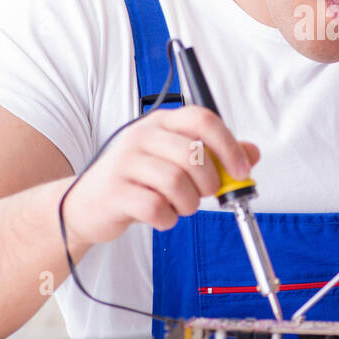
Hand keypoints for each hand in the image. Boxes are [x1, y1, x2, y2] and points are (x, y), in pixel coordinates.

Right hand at [61, 106, 260, 246]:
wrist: (86, 205)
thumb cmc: (136, 181)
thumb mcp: (174, 160)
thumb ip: (213, 155)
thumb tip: (252, 153)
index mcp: (161, 123)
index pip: (202, 119)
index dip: (229, 145)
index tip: (241, 170)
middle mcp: (141, 136)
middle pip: (193, 154)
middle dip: (209, 182)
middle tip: (203, 194)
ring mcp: (124, 162)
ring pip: (176, 182)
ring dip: (188, 203)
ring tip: (180, 206)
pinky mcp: (113, 191)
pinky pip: (155, 207)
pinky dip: (167, 219)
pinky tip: (161, 216)